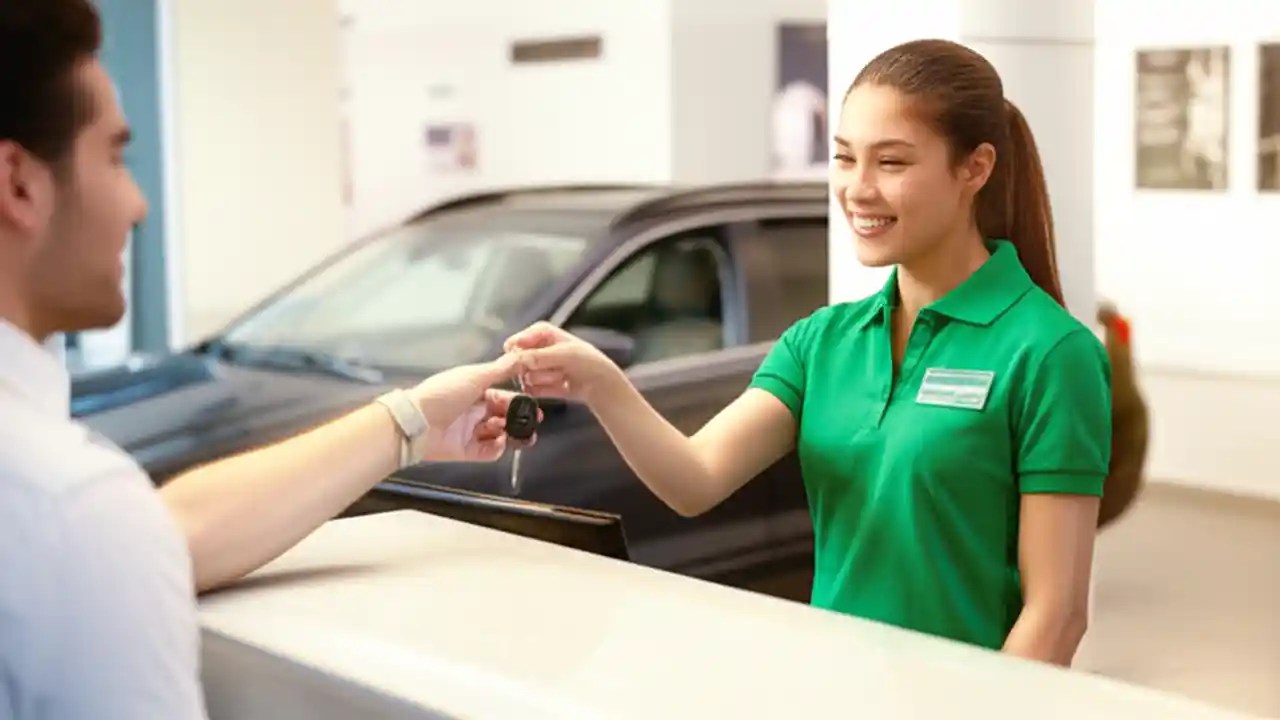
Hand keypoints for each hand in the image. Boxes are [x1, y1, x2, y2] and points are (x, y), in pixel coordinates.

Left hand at [408, 354, 536, 462]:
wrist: (418, 422)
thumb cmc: (445, 394)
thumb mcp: (475, 376)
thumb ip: (501, 369)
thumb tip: (522, 356)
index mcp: (474, 391)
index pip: (501, 396)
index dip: (517, 400)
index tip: (533, 404)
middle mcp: (473, 411)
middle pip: (503, 415)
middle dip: (519, 418)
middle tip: (534, 420)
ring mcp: (470, 432)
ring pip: (499, 434)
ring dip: (511, 433)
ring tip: (519, 433)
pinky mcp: (467, 451)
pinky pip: (489, 451)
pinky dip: (497, 448)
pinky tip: (501, 442)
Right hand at [504, 322, 624, 404]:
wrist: (601, 384)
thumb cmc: (588, 362)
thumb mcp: (565, 354)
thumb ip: (539, 356)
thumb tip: (516, 358)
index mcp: (542, 332)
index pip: (518, 340)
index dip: (518, 350)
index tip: (521, 358)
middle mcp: (537, 348)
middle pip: (518, 360)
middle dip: (535, 367)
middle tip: (554, 368)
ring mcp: (537, 367)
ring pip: (525, 376)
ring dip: (544, 379)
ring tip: (562, 376)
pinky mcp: (538, 385)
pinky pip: (531, 389)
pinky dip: (544, 390)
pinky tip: (560, 386)